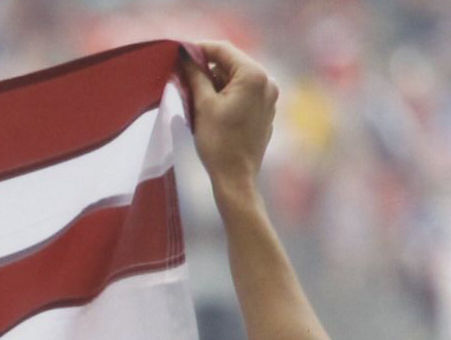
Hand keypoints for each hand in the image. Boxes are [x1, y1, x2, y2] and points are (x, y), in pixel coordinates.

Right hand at [178, 40, 279, 195]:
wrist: (236, 179)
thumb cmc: (219, 143)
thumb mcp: (203, 105)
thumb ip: (196, 75)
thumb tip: (186, 56)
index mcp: (253, 76)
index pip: (223, 50)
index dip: (200, 49)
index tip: (181, 53)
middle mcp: (267, 82)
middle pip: (231, 64)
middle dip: (208, 68)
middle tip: (184, 76)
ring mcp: (269, 97)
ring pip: (237, 79)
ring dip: (216, 83)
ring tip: (196, 96)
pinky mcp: (265, 111)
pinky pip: (244, 94)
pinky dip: (227, 95)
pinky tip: (211, 108)